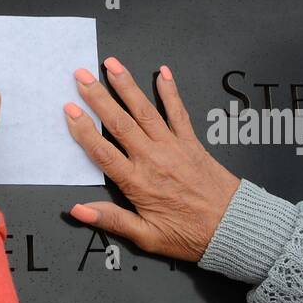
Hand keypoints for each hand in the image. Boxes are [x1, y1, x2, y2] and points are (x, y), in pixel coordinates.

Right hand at [64, 58, 239, 260]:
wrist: (233, 227)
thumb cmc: (189, 236)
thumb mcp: (146, 237)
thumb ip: (111, 220)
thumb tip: (77, 211)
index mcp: (138, 183)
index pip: (103, 152)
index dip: (84, 130)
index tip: (69, 110)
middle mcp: (153, 159)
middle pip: (120, 123)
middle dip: (98, 97)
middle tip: (81, 75)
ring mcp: (173, 147)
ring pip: (144, 111)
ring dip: (127, 86)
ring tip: (111, 64)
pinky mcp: (191, 143)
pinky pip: (179, 112)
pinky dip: (170, 91)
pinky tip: (162, 73)